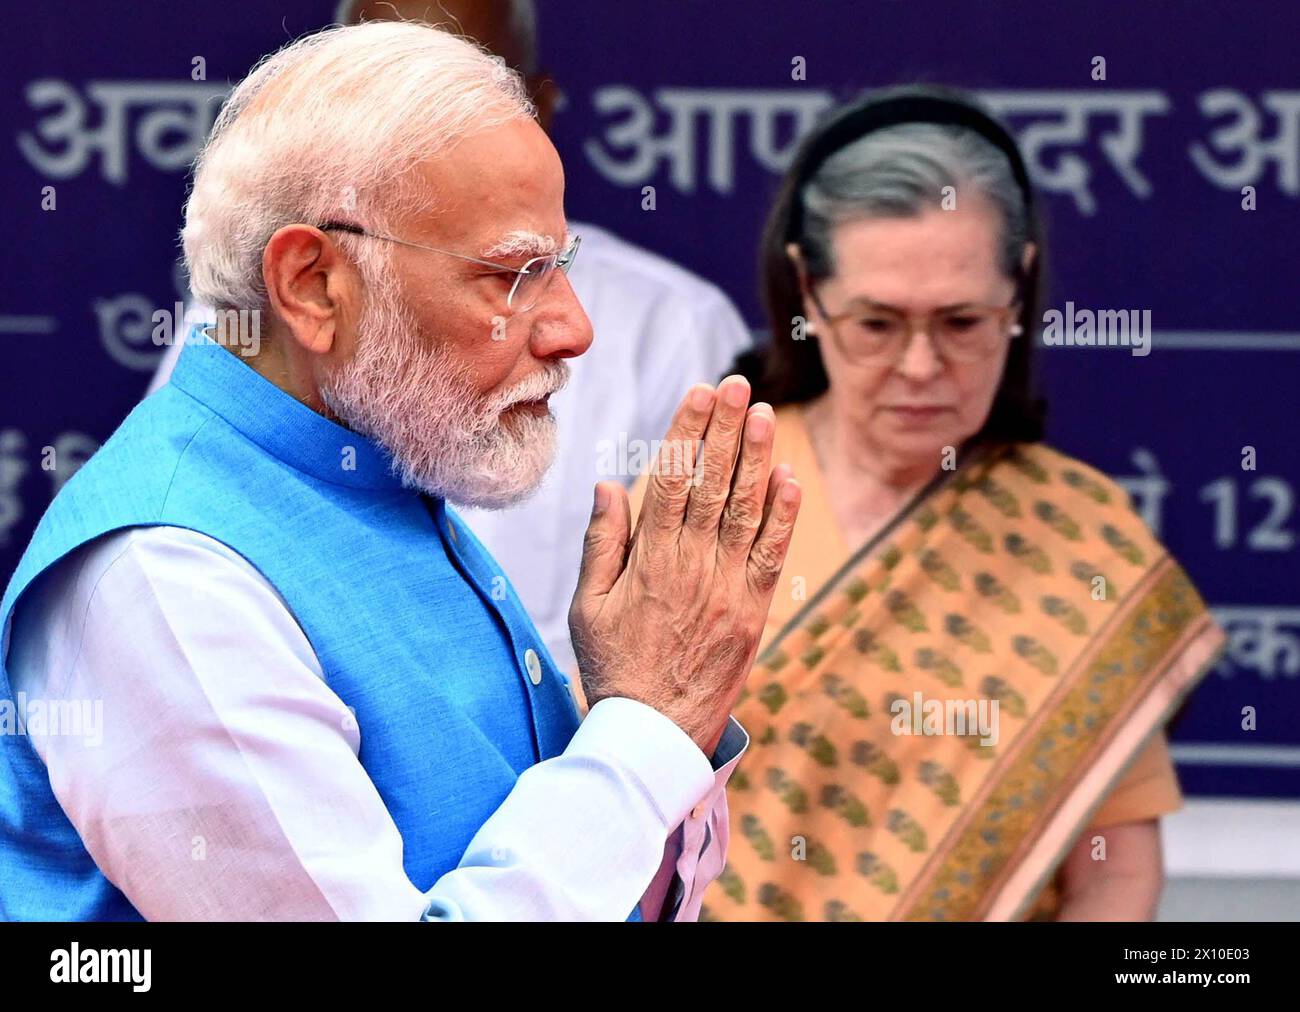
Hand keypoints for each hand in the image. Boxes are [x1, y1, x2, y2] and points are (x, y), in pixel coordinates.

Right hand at [569, 375, 800, 754]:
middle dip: (726, 429)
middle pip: (713, 485)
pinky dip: (782, 517)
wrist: (654, 732)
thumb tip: (609, 483)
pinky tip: (788, 479)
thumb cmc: (613, 666)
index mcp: (649, 561)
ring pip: (745, 511)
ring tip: (765, 414)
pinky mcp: (753, 612)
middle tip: (739, 384)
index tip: (700, 392)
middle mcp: (692, 567)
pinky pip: (772, 556)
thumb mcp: (588, 606)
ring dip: (757, 459)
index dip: (688, 431)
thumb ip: (601, 543)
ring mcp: (727, 589)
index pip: (672, 480)